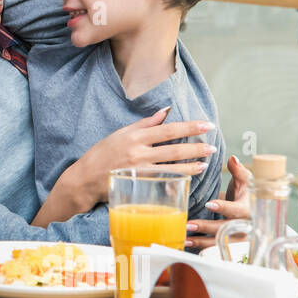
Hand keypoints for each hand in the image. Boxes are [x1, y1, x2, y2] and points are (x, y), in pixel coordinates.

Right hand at [72, 108, 217, 206]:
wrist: (84, 179)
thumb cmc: (101, 154)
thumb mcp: (121, 133)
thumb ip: (144, 124)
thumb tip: (165, 112)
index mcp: (135, 137)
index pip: (168, 130)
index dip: (190, 127)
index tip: (207, 125)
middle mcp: (138, 153)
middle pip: (174, 150)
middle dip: (196, 148)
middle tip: (212, 146)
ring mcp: (139, 171)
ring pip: (172, 168)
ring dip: (192, 165)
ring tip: (206, 162)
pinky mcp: (139, 185)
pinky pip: (164, 181)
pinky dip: (179, 179)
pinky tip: (190, 177)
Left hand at [187, 155, 252, 248]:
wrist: (254, 212)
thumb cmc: (246, 194)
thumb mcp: (245, 182)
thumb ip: (238, 171)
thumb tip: (232, 158)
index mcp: (248, 208)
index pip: (237, 209)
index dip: (224, 207)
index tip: (209, 204)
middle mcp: (244, 225)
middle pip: (225, 228)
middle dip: (206, 227)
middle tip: (189, 224)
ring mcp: (237, 237)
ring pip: (219, 241)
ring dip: (201, 241)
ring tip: (184, 237)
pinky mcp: (229, 243)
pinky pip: (214, 246)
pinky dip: (200, 246)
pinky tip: (186, 243)